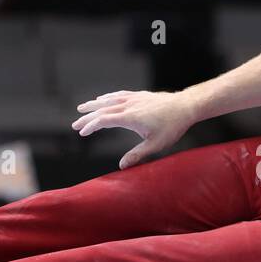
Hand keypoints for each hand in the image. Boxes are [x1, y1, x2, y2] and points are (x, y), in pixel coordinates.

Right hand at [71, 89, 196, 169]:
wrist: (185, 106)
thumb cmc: (172, 126)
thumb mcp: (155, 145)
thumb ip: (138, 155)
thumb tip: (122, 166)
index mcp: (130, 117)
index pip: (104, 120)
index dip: (91, 126)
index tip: (83, 133)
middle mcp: (129, 105)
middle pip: (102, 109)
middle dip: (87, 117)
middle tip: (75, 124)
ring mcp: (134, 99)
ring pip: (109, 100)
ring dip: (94, 104)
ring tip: (82, 108)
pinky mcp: (140, 95)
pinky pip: (119, 95)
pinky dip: (108, 98)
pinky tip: (103, 99)